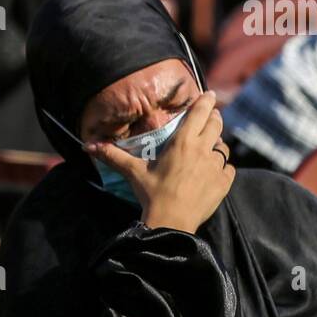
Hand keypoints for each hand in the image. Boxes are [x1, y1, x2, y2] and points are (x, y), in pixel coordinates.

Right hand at [86, 92, 234, 233]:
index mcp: (182, 142)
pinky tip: (214, 172)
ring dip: (217, 144)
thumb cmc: (151, 194)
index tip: (210, 95)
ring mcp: (216, 167)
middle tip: (211, 117)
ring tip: (209, 148)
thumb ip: (112, 155)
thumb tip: (87, 146)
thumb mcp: (132, 172)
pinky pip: (228, 168)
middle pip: (216, 124)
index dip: (206, 101)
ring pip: (223, 147)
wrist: (171, 222)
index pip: (200, 112)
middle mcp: (203, 150)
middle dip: (214, 118)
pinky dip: (223, 168)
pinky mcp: (223, 183)